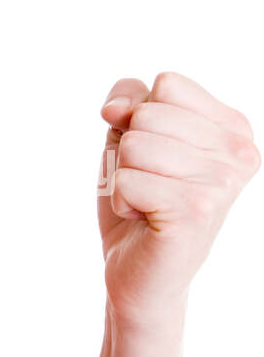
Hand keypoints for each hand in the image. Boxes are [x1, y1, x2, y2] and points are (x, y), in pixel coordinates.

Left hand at [96, 71, 258, 330]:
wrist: (138, 272)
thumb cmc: (138, 203)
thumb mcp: (127, 139)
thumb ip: (127, 102)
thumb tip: (116, 108)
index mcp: (233, 127)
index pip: (166, 84)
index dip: (138, 118)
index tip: (153, 157)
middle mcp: (240, 151)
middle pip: (147, 115)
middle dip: (128, 153)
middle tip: (148, 186)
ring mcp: (224, 180)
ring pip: (134, 145)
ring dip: (124, 178)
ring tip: (147, 203)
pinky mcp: (196, 209)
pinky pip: (126, 180)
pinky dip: (122, 201)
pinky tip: (144, 220)